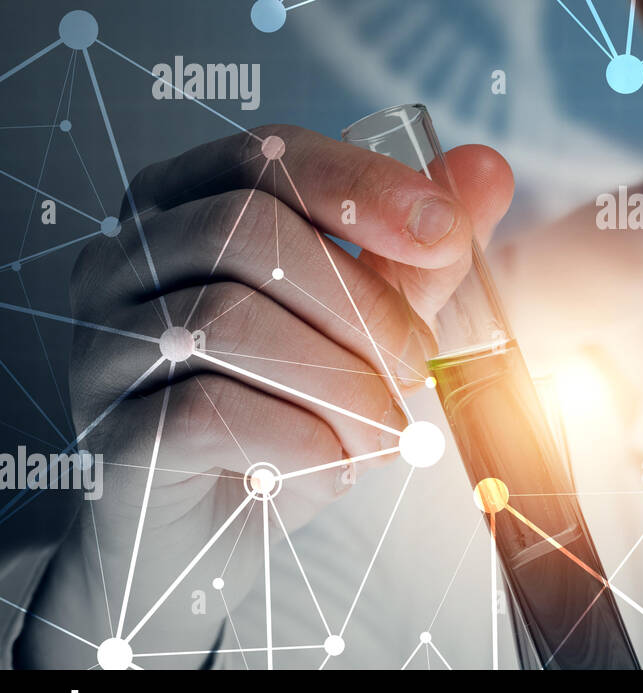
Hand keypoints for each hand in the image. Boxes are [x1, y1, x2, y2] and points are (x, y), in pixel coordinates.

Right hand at [16, 123, 511, 666]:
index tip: (445, 233)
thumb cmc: (285, 411)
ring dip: (342, 383)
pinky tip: (327, 463)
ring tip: (380, 428)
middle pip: (245, 229)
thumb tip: (488, 168)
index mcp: (185, 207)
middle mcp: (125, 261)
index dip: (362, 184)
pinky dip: (301, 441)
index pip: (264, 155)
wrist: (212, 537)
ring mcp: (104, 345)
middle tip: (417, 364)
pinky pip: (212, 412)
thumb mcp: (364, 325)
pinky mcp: (111, 432)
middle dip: (361, 300)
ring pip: (230, 321)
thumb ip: (416, 252)